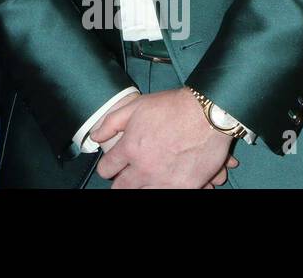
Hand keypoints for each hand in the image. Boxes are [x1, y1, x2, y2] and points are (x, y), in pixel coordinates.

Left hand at [89, 88, 238, 187]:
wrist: (207, 114)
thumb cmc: (171, 107)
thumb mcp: (135, 107)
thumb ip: (111, 123)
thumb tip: (96, 137)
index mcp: (130, 149)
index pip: (106, 169)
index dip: (106, 167)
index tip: (111, 166)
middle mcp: (144, 169)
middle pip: (121, 188)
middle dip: (120, 183)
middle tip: (124, 178)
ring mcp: (165, 180)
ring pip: (143, 194)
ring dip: (141, 187)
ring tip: (144, 179)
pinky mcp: (185, 187)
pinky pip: (168, 195)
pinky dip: (164, 188)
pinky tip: (164, 181)